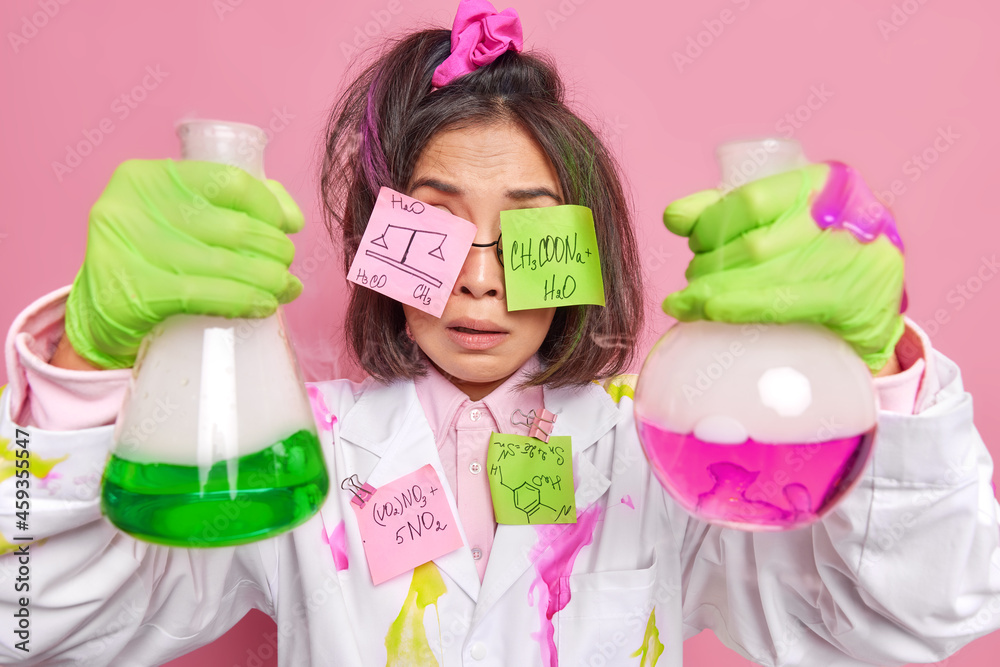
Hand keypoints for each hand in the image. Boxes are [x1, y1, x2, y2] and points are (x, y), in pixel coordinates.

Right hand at [65, 159, 304, 368]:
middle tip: (286, 267)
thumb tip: (293, 217)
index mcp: (147, 177)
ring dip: (269, 279)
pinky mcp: (133, 294)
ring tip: (285, 288)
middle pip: (233, 227)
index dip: (270, 207)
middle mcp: (131, 207)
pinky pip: (207, 295)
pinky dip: (245, 301)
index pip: (231, 182)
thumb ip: (235, 204)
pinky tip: (265, 305)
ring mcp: (127, 251)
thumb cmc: (153, 257)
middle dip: (274, 250)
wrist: (100, 312)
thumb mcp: (181, 217)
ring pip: (226, 264)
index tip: (286, 228)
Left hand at [662, 162, 904, 372]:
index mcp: (824, 181)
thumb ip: (727, 211)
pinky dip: (741, 307)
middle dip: (709, 264)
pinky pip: (783, 302)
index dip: (710, 224)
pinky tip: (710, 312)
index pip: (749, 199)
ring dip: (712, 291)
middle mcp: (842, 212)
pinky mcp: (850, 298)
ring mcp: (851, 256)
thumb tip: (674, 216)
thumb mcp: (784, 218)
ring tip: (685, 303)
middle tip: (692, 281)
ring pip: (761, 273)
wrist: (881, 299)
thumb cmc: (819, 250)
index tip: (692, 242)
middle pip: (751, 241)